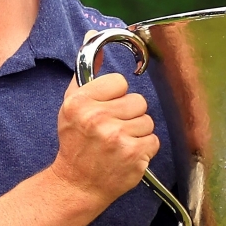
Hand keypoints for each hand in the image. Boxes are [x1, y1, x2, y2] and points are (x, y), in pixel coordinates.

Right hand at [49, 72, 159, 203]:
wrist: (77, 185)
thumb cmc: (76, 144)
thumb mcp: (72, 107)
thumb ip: (86, 76)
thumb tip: (95, 41)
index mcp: (80, 103)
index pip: (119, 82)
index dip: (116, 97)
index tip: (107, 109)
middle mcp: (97, 119)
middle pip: (138, 101)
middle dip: (129, 115)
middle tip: (113, 130)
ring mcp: (117, 138)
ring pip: (148, 121)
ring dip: (137, 133)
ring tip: (119, 144)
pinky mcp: (134, 155)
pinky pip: (154, 140)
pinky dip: (144, 149)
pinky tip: (127, 155)